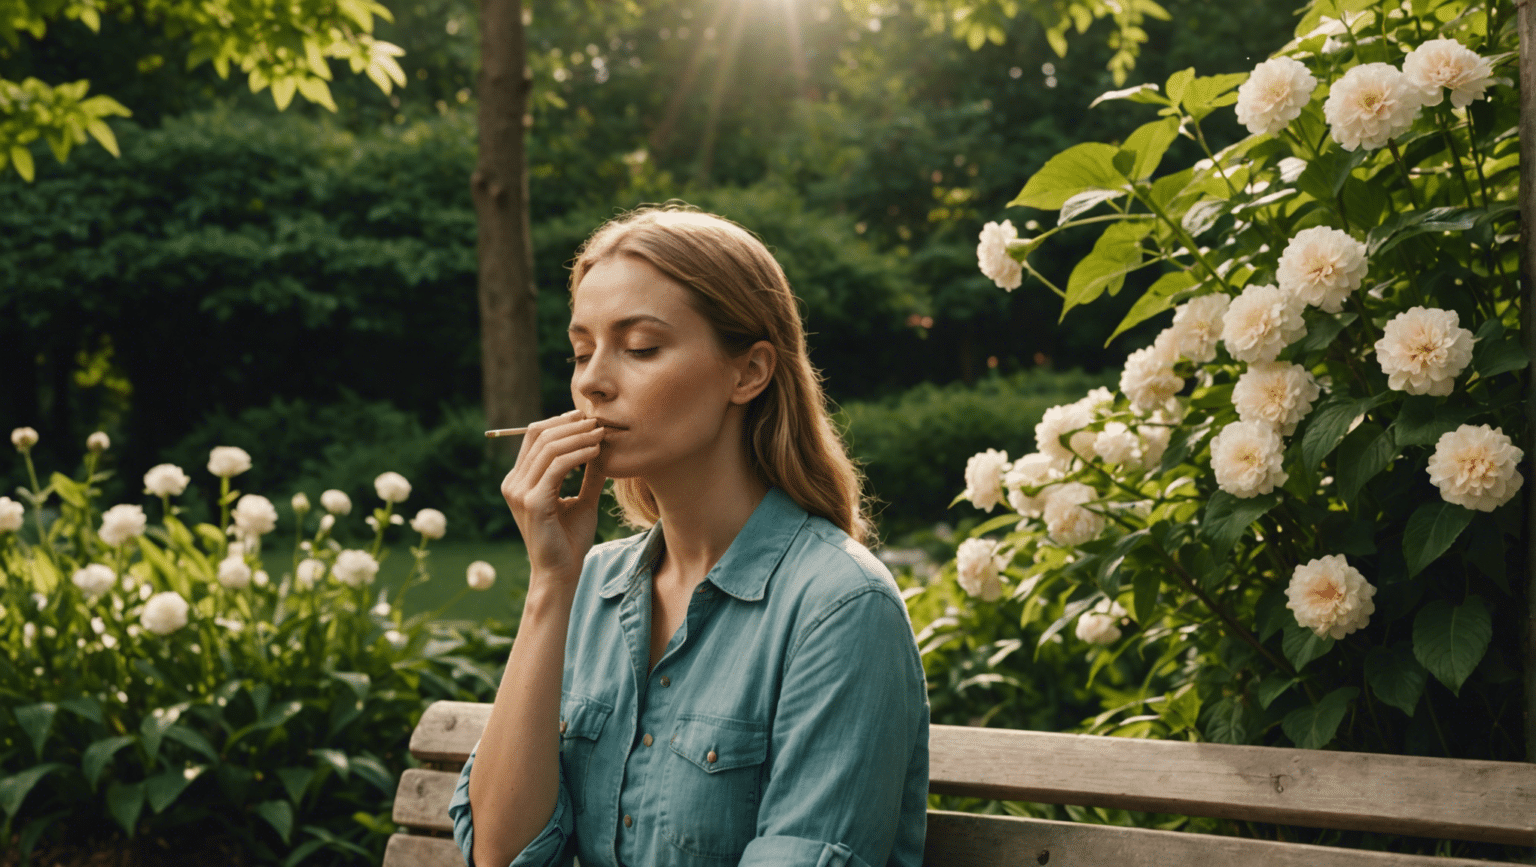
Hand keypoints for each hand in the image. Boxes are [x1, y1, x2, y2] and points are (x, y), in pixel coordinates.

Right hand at [501, 410, 607, 588]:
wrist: (561, 573)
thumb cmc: (569, 540)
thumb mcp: (581, 499)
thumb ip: (588, 474)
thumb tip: (601, 446)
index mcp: (519, 480)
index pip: (535, 437)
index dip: (561, 421)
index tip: (587, 417)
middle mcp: (513, 483)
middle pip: (539, 435)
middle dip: (570, 424)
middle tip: (597, 420)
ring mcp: (519, 492)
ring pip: (549, 447)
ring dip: (578, 436)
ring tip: (601, 433)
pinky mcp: (532, 502)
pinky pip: (557, 467)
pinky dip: (578, 454)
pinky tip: (596, 451)